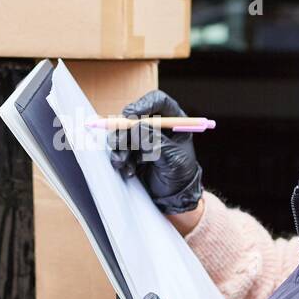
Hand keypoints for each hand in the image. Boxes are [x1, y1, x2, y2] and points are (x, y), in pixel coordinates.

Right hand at [108, 90, 203, 214]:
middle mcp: (156, 125)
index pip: (157, 102)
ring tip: (124, 163)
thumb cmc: (181, 176)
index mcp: (174, 121)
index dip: (143, 105)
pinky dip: (119, 158)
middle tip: (120, 141)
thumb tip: (137, 125)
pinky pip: (118, 148)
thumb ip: (156, 142)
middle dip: (124, 128)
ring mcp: (142, 137)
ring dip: (119, 146)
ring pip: (122, 131)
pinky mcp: (132, 150)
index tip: (130, 116)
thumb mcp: (173, 159)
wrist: (173, 197)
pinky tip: (128, 170)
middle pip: (133, 114)